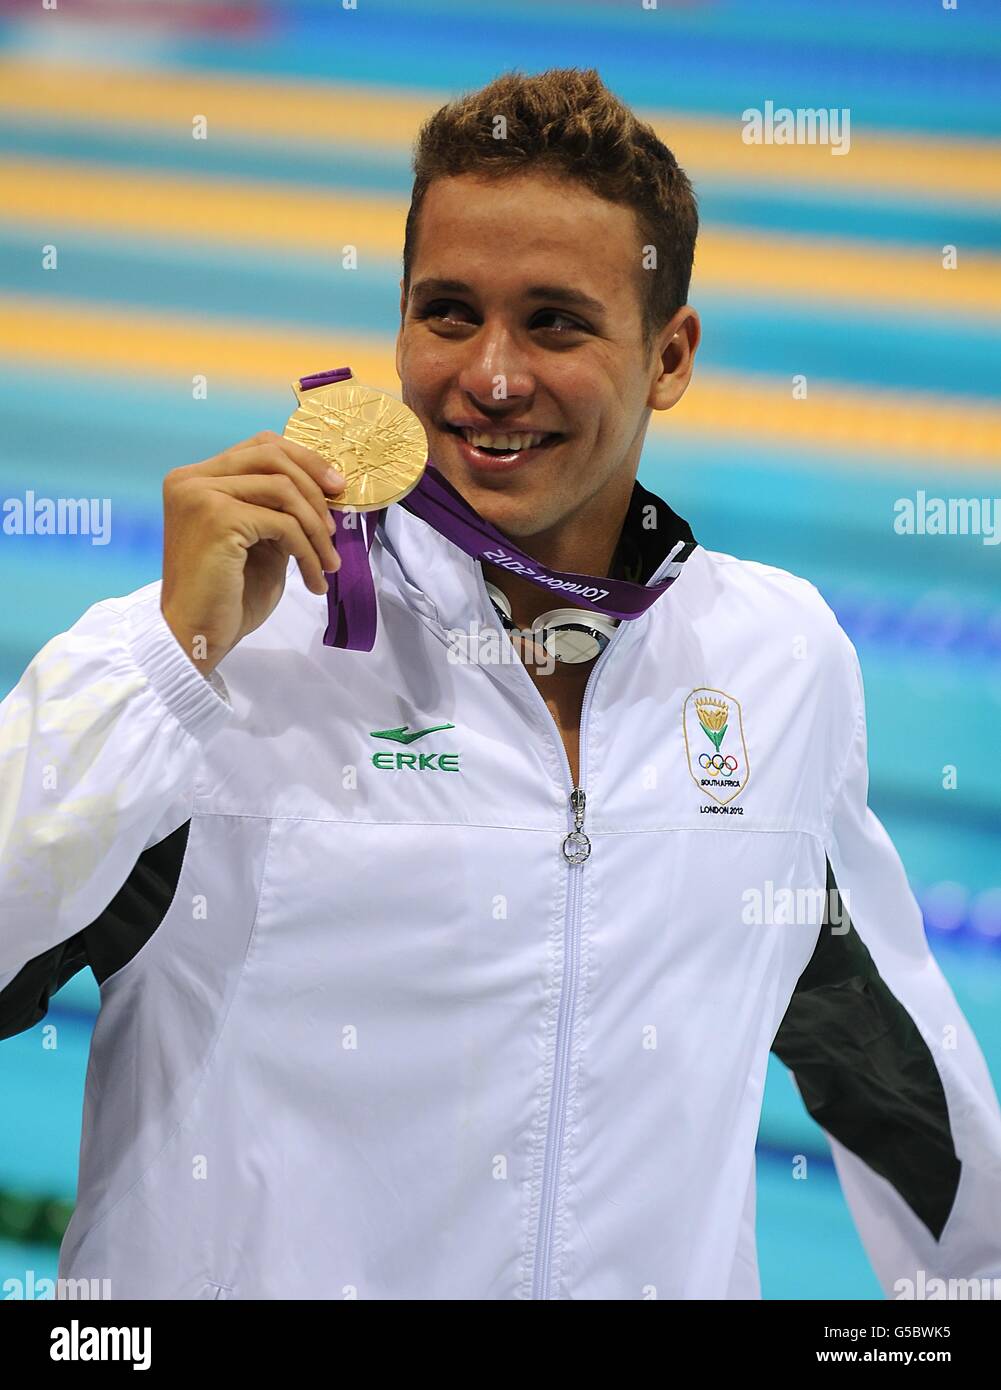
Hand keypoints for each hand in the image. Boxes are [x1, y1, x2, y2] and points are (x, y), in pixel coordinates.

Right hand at [160, 430, 344, 675]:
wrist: (195, 637)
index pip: (260, 447)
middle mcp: (192, 479)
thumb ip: (278, 510)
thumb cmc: (225, 597)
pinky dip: (307, 552)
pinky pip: (283, 524)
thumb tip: (325, 489)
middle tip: (339, 522)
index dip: (304, 461)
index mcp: (196, 479)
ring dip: (316, 529)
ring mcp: (201, 495)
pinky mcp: (217, 517)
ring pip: (283, 489)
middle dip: (316, 485)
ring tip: (328, 563)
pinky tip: (313, 580)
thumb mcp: (259, 541)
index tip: (335, 487)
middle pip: (272, 455)